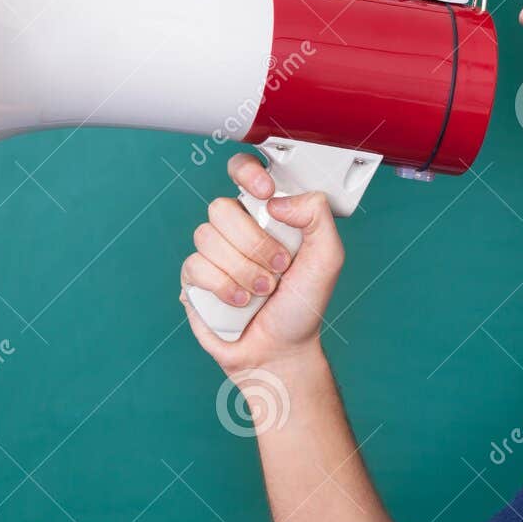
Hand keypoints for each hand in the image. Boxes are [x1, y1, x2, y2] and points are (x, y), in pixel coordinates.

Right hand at [180, 152, 344, 374]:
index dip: (247, 173)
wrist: (281, 350)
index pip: (243, 171)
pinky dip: (223, 287)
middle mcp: (236, 228)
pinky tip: (240, 302)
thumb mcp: (328, 258)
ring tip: (263, 290)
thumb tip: (278, 200)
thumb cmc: (303, 304)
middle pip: (221, 208)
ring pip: (207, 237)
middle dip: (254, 243)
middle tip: (279, 268)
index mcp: (266, 214)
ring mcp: (212, 253)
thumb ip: (317, 216)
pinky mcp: (194, 279)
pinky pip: (195, 266)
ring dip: (243, 270)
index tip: (266, 192)